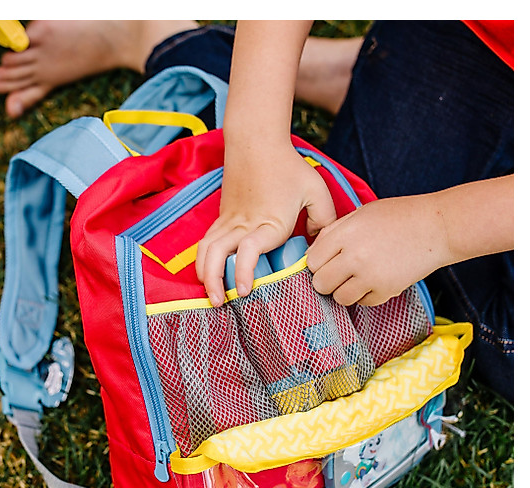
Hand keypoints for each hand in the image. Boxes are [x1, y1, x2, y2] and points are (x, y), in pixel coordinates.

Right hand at [195, 146, 335, 305]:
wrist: (256, 142)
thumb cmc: (288, 166)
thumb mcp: (316, 191)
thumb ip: (325, 220)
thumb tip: (320, 244)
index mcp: (268, 222)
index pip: (247, 251)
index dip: (242, 272)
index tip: (244, 290)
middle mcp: (243, 224)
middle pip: (216, 255)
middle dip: (214, 282)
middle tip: (220, 303)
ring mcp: (228, 220)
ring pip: (205, 250)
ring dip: (204, 274)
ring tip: (211, 294)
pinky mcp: (222, 216)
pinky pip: (206, 242)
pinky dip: (204, 261)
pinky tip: (209, 274)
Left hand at [306, 195, 451, 305]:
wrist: (437, 228)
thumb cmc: (400, 217)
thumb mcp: (361, 214)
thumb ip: (335, 232)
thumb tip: (314, 253)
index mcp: (346, 233)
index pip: (312, 260)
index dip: (317, 262)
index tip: (325, 261)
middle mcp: (355, 257)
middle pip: (321, 283)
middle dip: (326, 280)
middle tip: (337, 273)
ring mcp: (371, 276)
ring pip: (339, 298)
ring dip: (344, 290)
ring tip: (356, 278)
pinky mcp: (387, 290)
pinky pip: (363, 302)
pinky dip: (365, 295)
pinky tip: (374, 280)